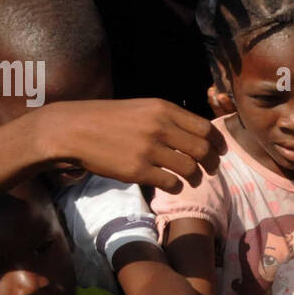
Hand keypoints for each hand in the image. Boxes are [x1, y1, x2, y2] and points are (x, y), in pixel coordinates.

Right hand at [45, 99, 221, 193]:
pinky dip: (177, 186)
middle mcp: (159, 127)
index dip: (218, 143)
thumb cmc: (108, 119)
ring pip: (189, 169)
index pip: (205, 128)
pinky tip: (172, 185)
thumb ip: (168, 119)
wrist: (73, 130)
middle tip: (210, 170)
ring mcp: (148, 150)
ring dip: (195, 177)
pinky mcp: (137, 171)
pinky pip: (171, 183)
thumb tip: (197, 135)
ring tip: (190, 179)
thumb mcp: (142, 108)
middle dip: (211, 163)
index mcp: (163, 109)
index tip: (220, 152)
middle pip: (202, 150)